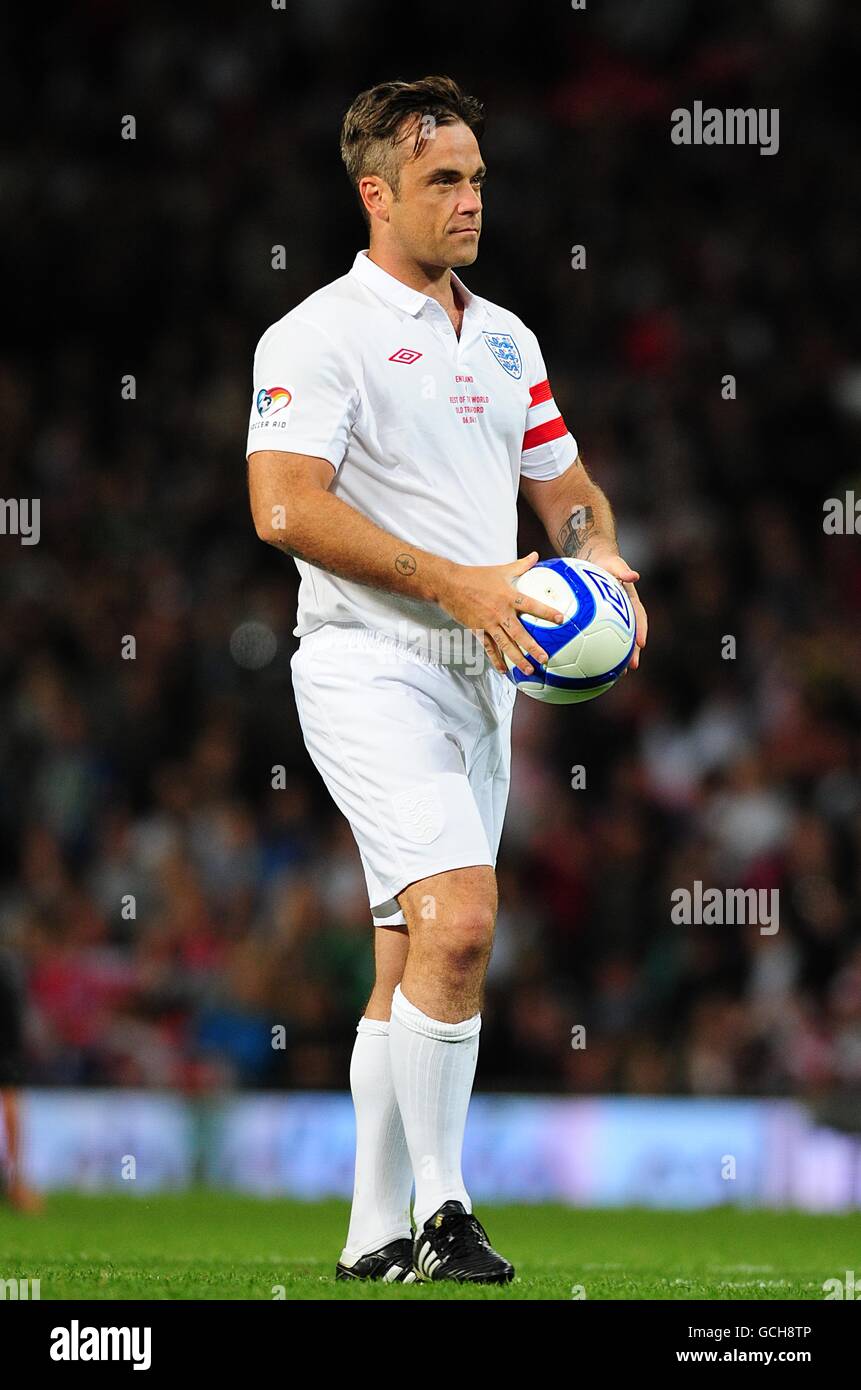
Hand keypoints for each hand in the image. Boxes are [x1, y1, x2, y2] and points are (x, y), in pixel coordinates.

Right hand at [436, 551, 563, 675]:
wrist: (450, 585)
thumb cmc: (477, 576)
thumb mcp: (501, 569)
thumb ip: (521, 565)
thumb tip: (536, 555)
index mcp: (508, 597)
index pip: (532, 606)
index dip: (547, 612)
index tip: (561, 619)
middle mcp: (500, 613)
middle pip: (519, 634)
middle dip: (532, 648)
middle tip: (545, 659)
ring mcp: (488, 624)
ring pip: (505, 645)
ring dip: (517, 659)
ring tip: (529, 670)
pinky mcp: (478, 631)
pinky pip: (489, 648)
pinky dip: (496, 660)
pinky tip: (503, 670)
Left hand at [587, 551, 647, 670]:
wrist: (594, 560)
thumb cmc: (604, 561)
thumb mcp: (613, 562)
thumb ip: (621, 568)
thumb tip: (634, 575)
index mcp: (629, 600)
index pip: (638, 616)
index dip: (641, 630)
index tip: (641, 643)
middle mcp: (623, 612)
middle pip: (630, 635)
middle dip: (632, 652)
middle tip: (631, 667)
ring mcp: (612, 619)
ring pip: (615, 641)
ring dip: (616, 657)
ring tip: (614, 675)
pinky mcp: (598, 622)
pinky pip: (597, 637)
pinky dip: (595, 650)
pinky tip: (586, 664)